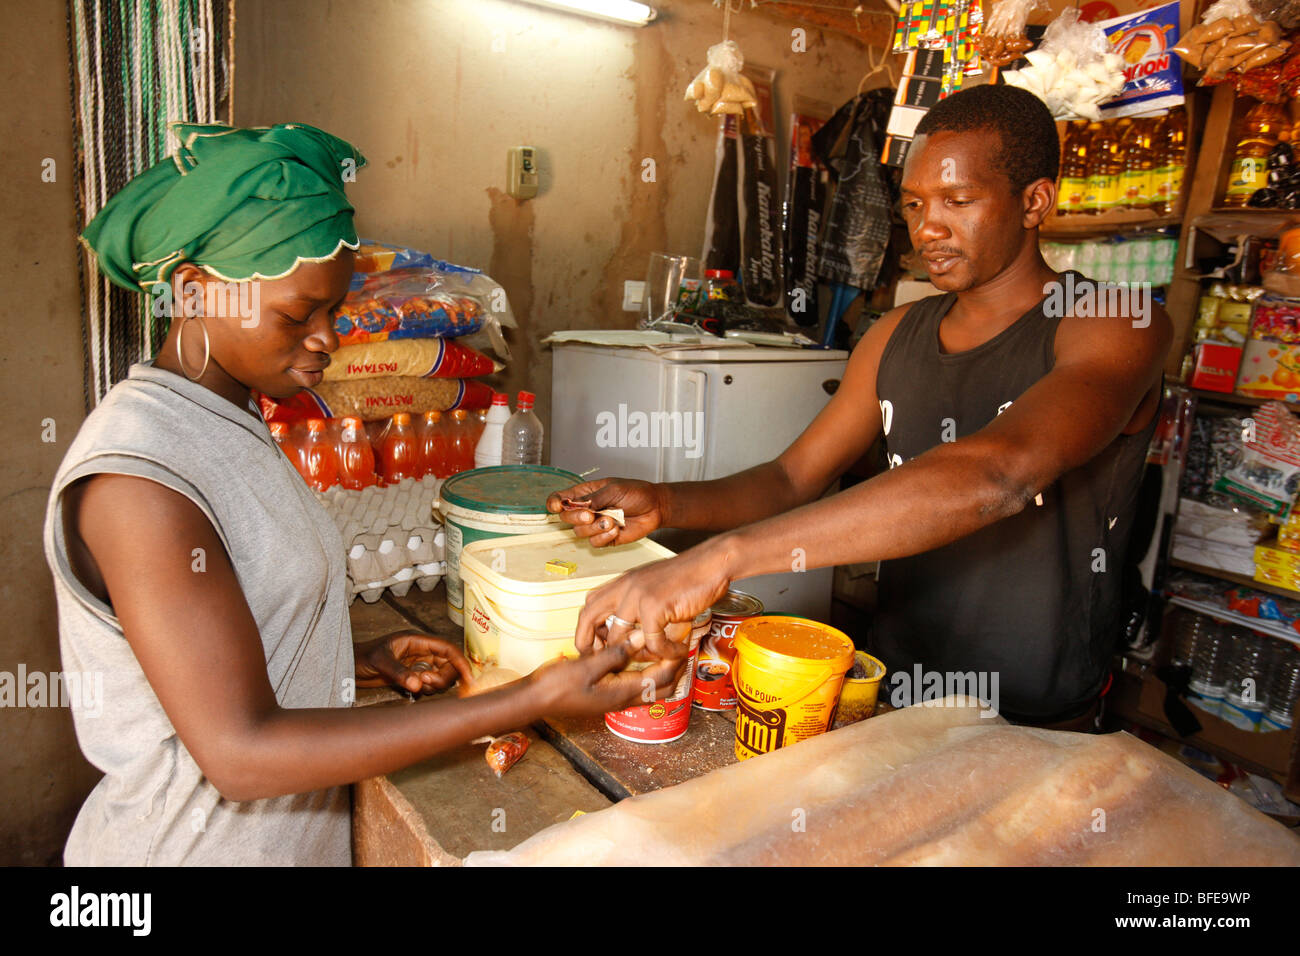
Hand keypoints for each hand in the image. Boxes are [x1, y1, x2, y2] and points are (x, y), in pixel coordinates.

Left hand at [354, 631, 474, 696]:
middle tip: (426, 685)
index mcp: (417, 641)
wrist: (349, 666)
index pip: (447, 649)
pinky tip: (413, 690)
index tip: (468, 678)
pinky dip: (427, 690)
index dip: (460, 662)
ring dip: (435, 685)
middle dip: (444, 677)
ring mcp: (417, 664)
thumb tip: (418, 684)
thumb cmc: (362, 657)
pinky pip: (430, 684)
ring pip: (440, 675)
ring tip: (417, 687)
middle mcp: (421, 652)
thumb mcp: (380, 661)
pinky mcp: (412, 676)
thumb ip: (399, 672)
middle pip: (448, 664)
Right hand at [526, 643, 686, 717]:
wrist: (534, 700)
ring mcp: (614, 698)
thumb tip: (640, 638)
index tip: (682, 641)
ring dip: (661, 671)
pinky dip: (644, 671)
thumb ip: (615, 653)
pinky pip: (635, 684)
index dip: (674, 661)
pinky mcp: (607, 694)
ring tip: (664, 647)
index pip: (661, 679)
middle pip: (662, 689)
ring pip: (650, 688)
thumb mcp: (586, 666)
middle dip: (675, 669)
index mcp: (621, 693)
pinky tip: (638, 654)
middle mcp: (622, 699)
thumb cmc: (556, 685)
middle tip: (679, 646)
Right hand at [546, 477, 665, 546]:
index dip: (554, 503)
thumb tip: (578, 505)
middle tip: (590, 515)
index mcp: (585, 494)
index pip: (560, 498)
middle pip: (565, 518)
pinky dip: (604, 537)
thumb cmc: (636, 493)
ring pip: (579, 533)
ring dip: (594, 528)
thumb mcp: (614, 489)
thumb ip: (594, 498)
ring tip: (612, 520)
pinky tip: (616, 528)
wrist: (655, 507)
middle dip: (576, 518)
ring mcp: (594, 525)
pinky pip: (594, 543)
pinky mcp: (604, 538)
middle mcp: (586, 510)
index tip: (556, 506)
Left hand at [574, 539, 733, 655]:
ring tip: (654, 657)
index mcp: (623, 582)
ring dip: (636, 654)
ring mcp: (638, 596)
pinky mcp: (655, 606)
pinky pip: (651, 641)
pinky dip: (665, 651)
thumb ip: (639, 609)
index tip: (594, 646)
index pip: (590, 604)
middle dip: (589, 642)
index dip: (586, 627)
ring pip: (619, 636)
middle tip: (604, 661)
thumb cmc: (689, 577)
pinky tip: (676, 651)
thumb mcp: (655, 588)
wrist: (711, 563)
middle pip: (589, 616)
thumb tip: (632, 640)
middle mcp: (625, 587)